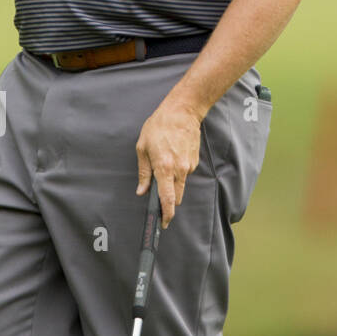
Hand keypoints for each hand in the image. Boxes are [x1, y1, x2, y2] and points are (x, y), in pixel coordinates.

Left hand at [135, 98, 202, 226]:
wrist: (182, 112)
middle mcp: (180, 170)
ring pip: (180, 185)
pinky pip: (184, 173)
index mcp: (164, 168)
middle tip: (158, 199)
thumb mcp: (142, 148)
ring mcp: (189, 166)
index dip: (166, 214)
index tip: (164, 223)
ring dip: (172, 183)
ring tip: (163, 163)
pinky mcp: (194, 161)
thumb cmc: (159, 127)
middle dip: (169, 201)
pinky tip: (172, 156)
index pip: (167, 199)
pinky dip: (177, 171)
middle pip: (177, 196)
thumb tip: (142, 191)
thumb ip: (143, 172)